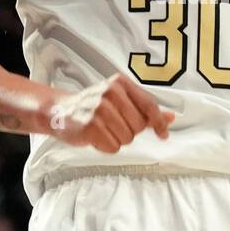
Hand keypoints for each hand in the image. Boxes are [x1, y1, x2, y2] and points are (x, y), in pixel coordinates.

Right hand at [48, 74, 174, 152]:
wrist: (58, 110)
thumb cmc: (92, 106)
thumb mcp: (119, 100)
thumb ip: (144, 109)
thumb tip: (171, 117)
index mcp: (120, 83)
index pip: (149, 105)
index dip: (159, 122)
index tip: (163, 134)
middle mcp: (111, 93)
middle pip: (139, 126)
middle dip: (129, 131)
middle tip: (113, 125)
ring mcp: (99, 109)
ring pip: (127, 138)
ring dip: (117, 140)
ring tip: (102, 130)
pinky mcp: (90, 126)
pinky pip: (113, 147)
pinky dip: (105, 146)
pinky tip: (95, 137)